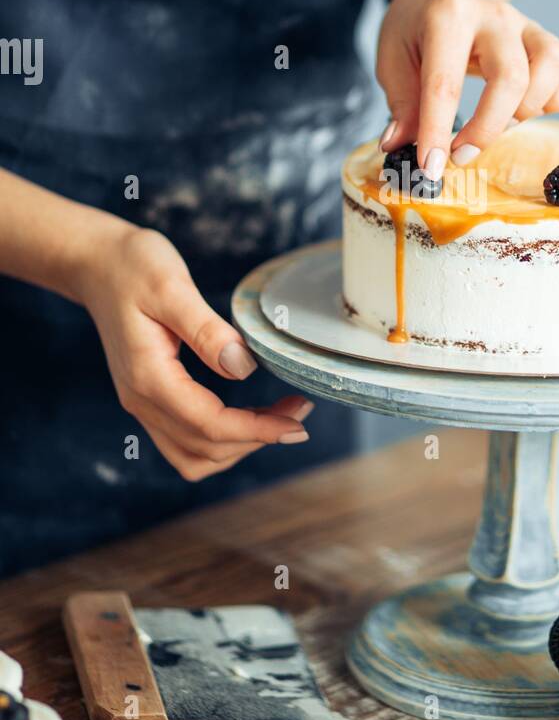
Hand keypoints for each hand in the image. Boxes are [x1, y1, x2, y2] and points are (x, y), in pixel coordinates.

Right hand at [79, 224, 311, 480]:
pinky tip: (248, 417)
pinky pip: (184, 441)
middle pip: (204, 448)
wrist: (97, 264)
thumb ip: (206, 330)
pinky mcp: (149, 398)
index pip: (208, 425)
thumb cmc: (133, 267)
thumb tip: (244, 369)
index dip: (258, 430)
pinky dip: (220, 441)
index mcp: (148, 377)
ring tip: (278, 416)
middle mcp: (141, 400)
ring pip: (193, 456)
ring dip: (238, 446)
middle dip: (257, 437)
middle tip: (300, 409)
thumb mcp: (171, 287)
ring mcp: (142, 403)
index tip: (298, 421)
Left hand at [376, 0, 558, 177]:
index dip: (437, 132)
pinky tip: (526, 108)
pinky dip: (557, 99)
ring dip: (527, 111)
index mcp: (448, 16)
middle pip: (510, 78)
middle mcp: (493, 15)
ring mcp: (526, 24)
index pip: (445, 83)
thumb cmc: (417, 31)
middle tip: (462, 155)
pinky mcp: (548, 37)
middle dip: (487, 129)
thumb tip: (397, 147)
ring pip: (551, 69)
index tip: (431, 167)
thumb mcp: (393, 59)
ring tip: (498, 123)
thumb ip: (401, 104)